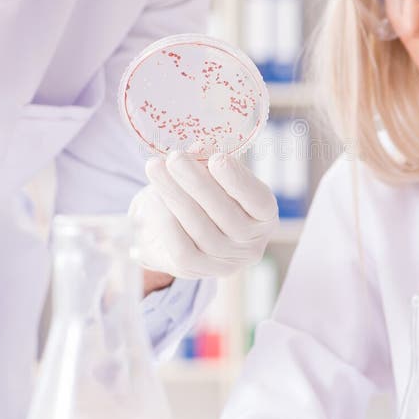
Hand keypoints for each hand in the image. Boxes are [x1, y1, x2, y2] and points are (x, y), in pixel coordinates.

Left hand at [129, 151, 277, 279]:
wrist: (183, 232)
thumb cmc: (206, 196)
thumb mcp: (213, 176)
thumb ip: (209, 162)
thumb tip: (199, 148)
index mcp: (264, 216)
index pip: (259, 201)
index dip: (239, 181)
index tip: (217, 158)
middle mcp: (251, 244)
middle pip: (225, 214)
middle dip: (197, 182)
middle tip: (175, 157)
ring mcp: (226, 262)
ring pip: (200, 228)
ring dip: (175, 195)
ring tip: (156, 168)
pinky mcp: (198, 270)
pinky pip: (182, 248)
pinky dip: (167, 221)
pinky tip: (155, 198)